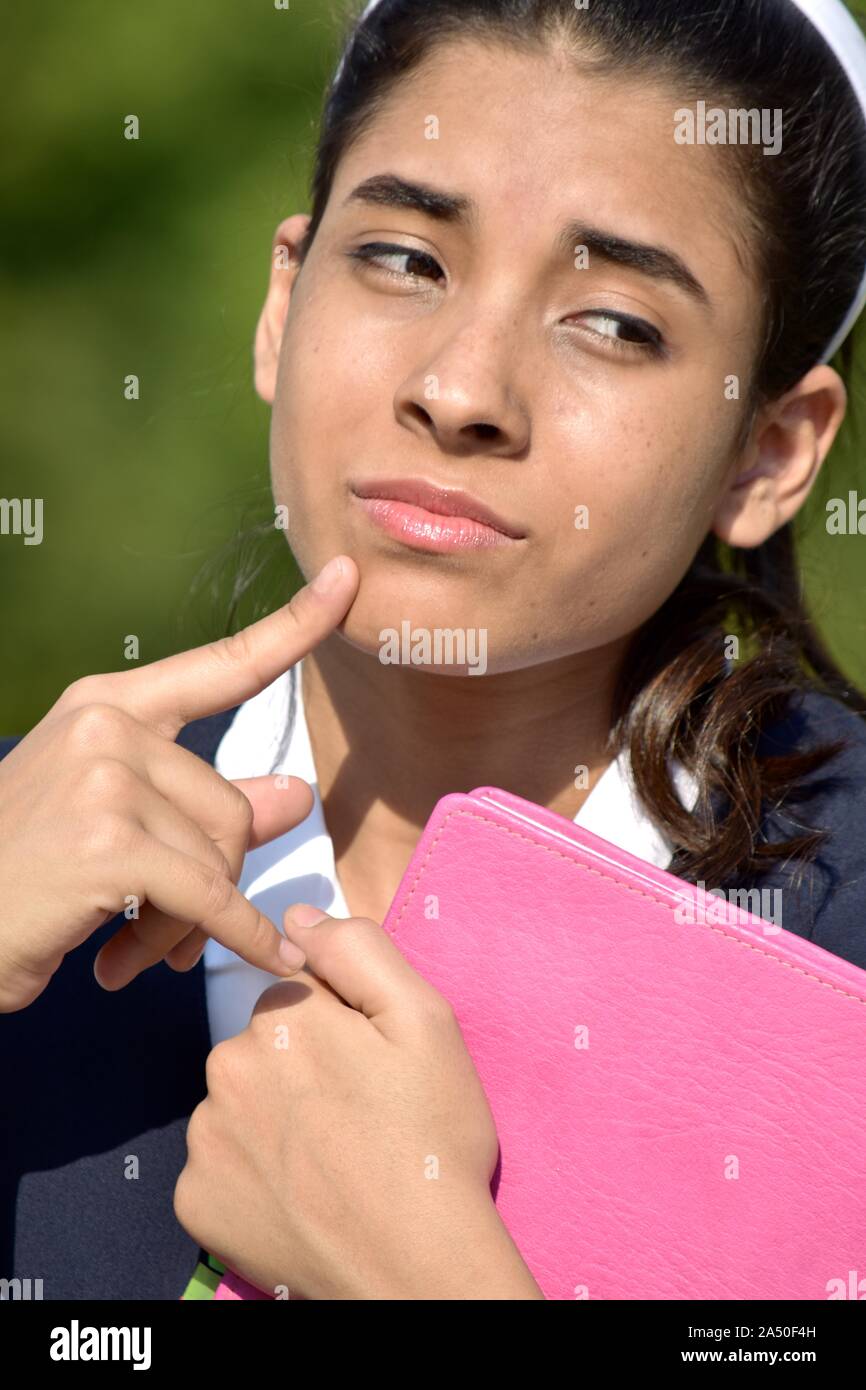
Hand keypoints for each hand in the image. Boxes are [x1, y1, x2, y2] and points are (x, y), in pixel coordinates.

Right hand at [0, 556, 358, 1011]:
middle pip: (233, 807)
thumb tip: (296, 793)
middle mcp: (108, 725)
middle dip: (213, 880)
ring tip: (140, 944)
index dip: (294, 626)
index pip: (223, 664)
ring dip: (196, 922)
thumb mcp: (118, 822)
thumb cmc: (27, 873)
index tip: (345, 578)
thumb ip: (209, 808)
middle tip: (162, 924)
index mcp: (110, 705)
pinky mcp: (112, 845)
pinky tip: (267, 958)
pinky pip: (213, 900)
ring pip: (223, 859)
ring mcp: (106, 779)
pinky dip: (243, 937)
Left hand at [174, 905, 543, 1299]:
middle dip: (301, 1072)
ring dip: (272, 1122)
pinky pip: (219, 1166)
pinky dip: (251, 1177)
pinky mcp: (194, 1200)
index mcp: (284, 1018)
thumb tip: (297, 917)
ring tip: (330, 1161)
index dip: (341, 1030)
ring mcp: (206, 1138)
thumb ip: (359, 950)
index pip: (297, 996)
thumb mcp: (426, 1022)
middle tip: (356, 1118)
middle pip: (262, 1048)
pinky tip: (297, 1195)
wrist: (416, 1268)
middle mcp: (229, 1067)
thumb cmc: (432, 1141)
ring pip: (238, 1105)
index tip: (370, 1070)